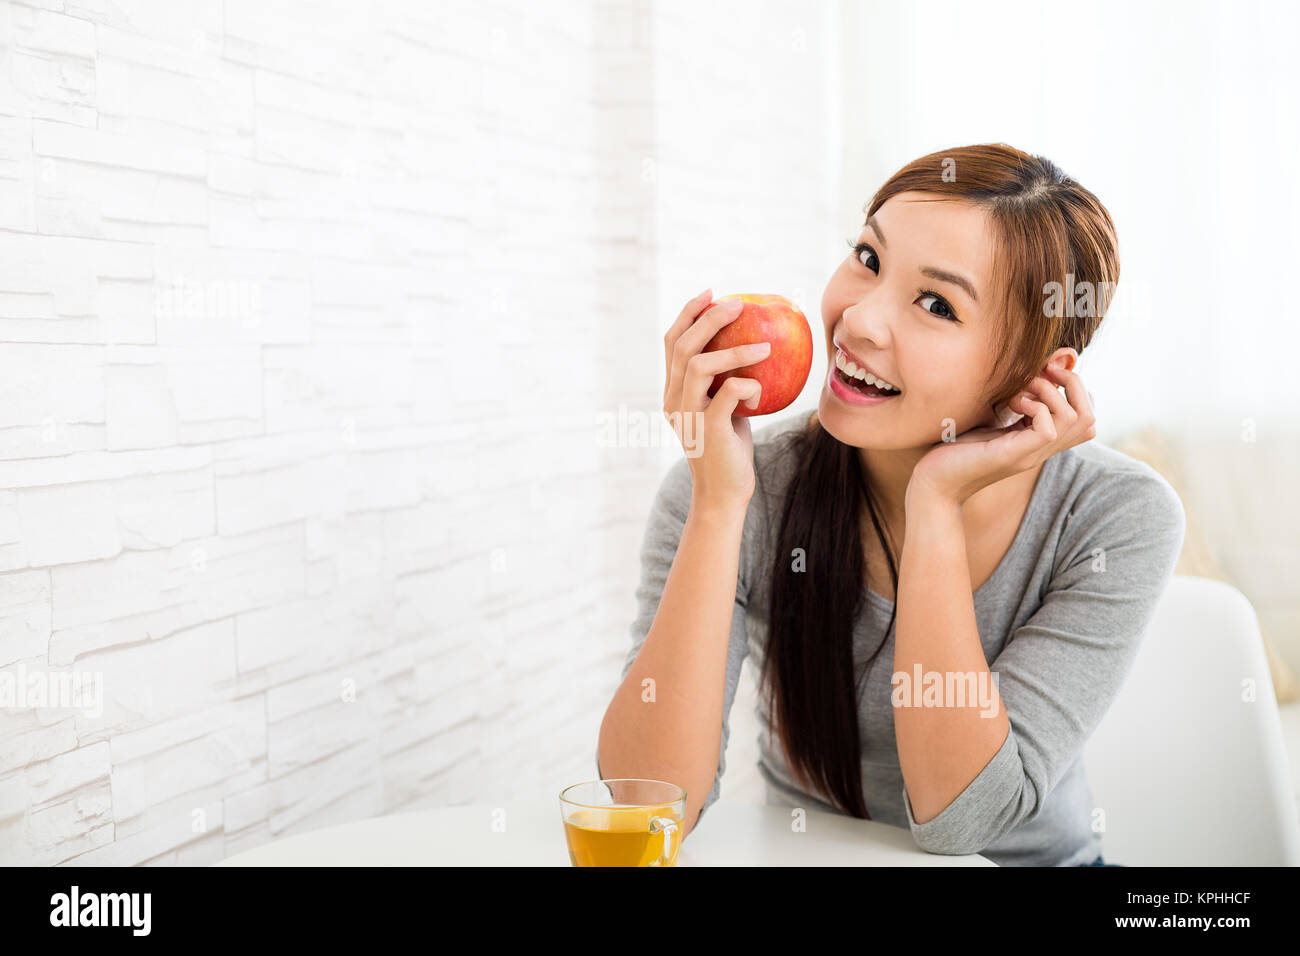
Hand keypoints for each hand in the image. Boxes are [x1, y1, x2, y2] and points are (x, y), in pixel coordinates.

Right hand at [662, 289, 770, 509]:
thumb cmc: (729, 450)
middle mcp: (673, 400)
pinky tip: (762, 387)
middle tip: (738, 304)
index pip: (671, 343)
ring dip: (734, 349)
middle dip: (709, 318)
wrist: (723, 494)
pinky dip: (746, 384)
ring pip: (699, 365)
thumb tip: (756, 347)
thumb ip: (726, 383)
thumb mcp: (724, 410)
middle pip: (682, 346)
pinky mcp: (707, 430)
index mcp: (672, 392)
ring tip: (765, 345)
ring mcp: (687, 415)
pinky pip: (726, 393)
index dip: (688, 313)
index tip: (711, 293)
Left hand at [907, 357, 1096, 509]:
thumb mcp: (990, 420)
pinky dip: (1034, 406)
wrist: (933, 484)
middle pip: (1090, 416)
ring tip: (1019, 392)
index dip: (1073, 388)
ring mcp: (1030, 454)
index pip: (1086, 415)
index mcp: (1038, 440)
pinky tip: (1010, 405)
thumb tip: (1026, 375)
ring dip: (1050, 392)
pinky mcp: (1012, 455)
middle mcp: (1040, 449)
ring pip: (1077, 419)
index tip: (1043, 375)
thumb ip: (1013, 402)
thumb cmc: (955, 450)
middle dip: (1071, 383)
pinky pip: (1048, 428)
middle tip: (1039, 375)